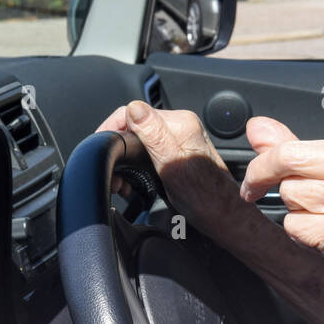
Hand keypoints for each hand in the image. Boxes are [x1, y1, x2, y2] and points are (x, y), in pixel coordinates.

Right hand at [96, 100, 239, 236]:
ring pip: (139, 138)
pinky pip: (148, 148)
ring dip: (125, 156)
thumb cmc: (204, 197)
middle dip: (118, 146)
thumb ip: (154, 135)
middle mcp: (181, 126)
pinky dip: (136, 162)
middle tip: (113, 172)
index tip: (102, 147)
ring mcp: (180, 138)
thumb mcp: (173, 166)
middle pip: (134, 124)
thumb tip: (134, 109)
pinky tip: (134, 179)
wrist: (222, 214)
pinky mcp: (178, 150)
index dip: (112, 129)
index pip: (133, 111)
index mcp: (180, 123)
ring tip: (122, 180)